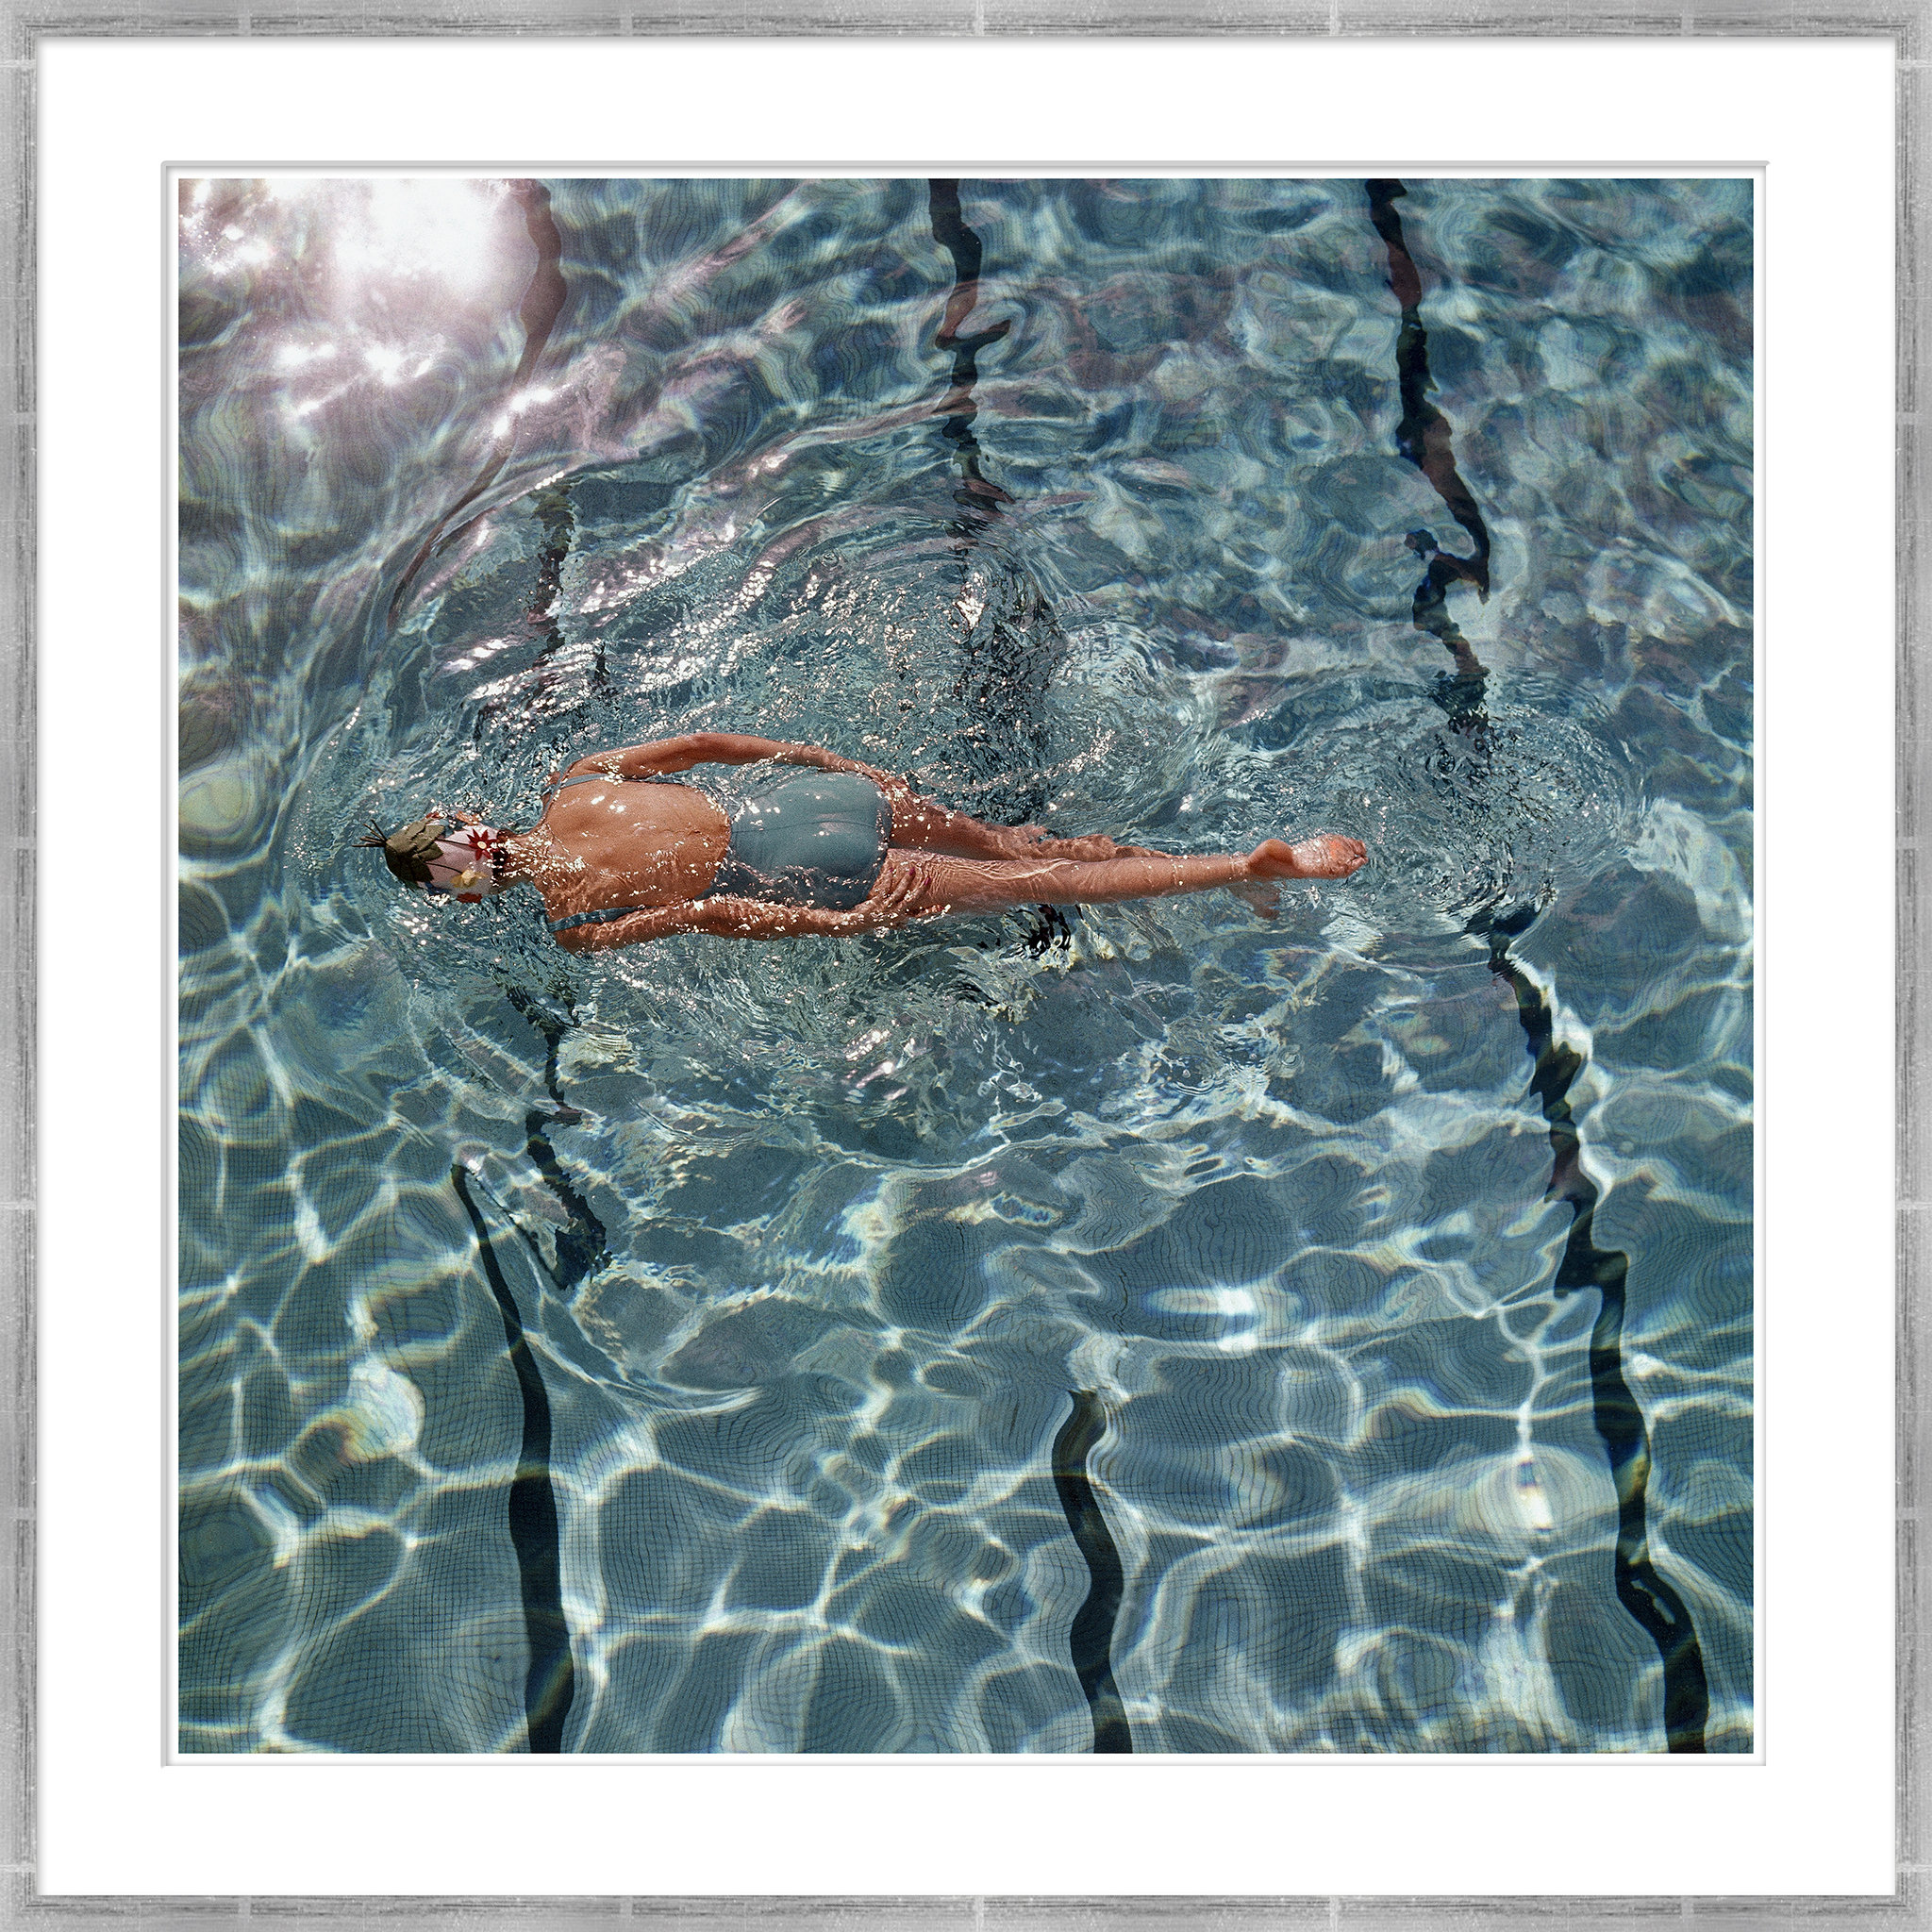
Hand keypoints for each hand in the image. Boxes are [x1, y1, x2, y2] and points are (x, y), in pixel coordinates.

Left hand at [825, 865, 941, 933]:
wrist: (854, 924)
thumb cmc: (871, 922)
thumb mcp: (885, 924)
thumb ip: (896, 923)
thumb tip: (904, 926)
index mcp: (899, 918)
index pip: (918, 914)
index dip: (930, 911)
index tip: (941, 906)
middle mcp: (894, 913)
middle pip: (911, 900)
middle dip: (920, 890)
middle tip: (928, 879)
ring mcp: (885, 908)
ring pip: (899, 893)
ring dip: (906, 881)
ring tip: (912, 869)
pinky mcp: (876, 902)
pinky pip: (884, 889)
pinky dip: (889, 879)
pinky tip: (893, 869)